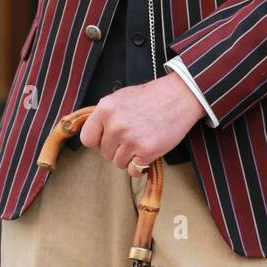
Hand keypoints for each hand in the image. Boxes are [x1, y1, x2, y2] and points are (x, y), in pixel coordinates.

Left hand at [79, 72, 206, 175]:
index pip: (87, 139)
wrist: (179, 96)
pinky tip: (147, 151)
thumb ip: (105, 116)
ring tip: (142, 141)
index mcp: (105, 109)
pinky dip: (140, 166)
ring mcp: (131, 139)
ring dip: (129, 158)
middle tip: (133, 136)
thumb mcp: (120, 98)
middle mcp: (115, 125)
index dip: (98, 141)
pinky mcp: (146, 151)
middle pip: (105, 153)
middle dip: (117, 149)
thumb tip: (94, 135)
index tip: (108, 138)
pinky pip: (133, 170)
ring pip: (118, 163)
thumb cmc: (151, 97)